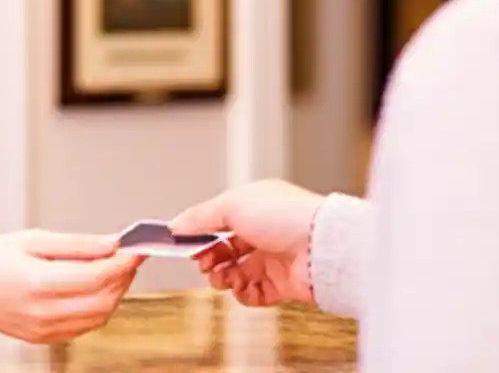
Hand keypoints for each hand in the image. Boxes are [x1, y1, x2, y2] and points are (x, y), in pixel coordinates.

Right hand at [0, 229, 141, 343]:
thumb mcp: (32, 239)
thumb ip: (76, 244)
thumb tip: (111, 244)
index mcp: (39, 283)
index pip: (99, 277)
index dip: (124, 262)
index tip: (137, 248)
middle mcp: (43, 312)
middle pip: (105, 299)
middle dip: (124, 277)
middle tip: (129, 256)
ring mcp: (44, 330)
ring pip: (100, 316)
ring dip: (114, 293)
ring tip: (113, 269)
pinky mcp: (44, 338)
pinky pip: (84, 326)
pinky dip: (98, 307)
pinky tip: (94, 288)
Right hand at [169, 179, 323, 307]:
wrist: (321, 247)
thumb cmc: (285, 216)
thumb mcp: (232, 205)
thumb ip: (200, 216)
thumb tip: (176, 224)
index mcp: (253, 207)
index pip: (218, 221)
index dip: (200, 233)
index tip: (183, 243)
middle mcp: (263, 232)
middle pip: (224, 250)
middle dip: (209, 258)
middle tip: (203, 263)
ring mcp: (273, 259)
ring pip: (235, 273)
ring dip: (222, 277)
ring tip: (221, 277)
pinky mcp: (282, 284)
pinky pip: (253, 293)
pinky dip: (243, 293)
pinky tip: (240, 287)